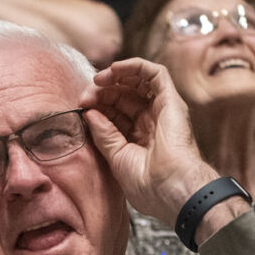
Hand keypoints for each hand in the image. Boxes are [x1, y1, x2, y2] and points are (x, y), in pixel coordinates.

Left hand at [81, 57, 227, 226]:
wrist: (172, 188)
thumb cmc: (149, 184)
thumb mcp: (116, 157)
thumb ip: (103, 134)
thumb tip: (89, 114)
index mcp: (139, 139)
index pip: (116, 113)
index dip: (98, 106)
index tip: (81, 107)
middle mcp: (151, 122)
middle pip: (124, 96)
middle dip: (102, 92)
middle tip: (86, 96)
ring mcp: (162, 110)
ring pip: (138, 82)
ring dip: (116, 76)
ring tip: (98, 81)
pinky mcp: (172, 99)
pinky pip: (155, 73)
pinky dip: (134, 66)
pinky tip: (114, 69)